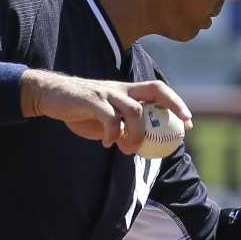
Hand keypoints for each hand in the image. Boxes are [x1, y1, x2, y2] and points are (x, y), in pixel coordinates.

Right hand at [21, 71, 192, 154]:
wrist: (52, 97)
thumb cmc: (81, 110)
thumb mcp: (106, 120)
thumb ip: (123, 128)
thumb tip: (140, 145)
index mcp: (127, 91)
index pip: (158, 91)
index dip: (176, 104)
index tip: (188, 123)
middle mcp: (121, 89)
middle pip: (154, 90)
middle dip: (173, 106)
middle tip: (181, 127)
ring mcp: (107, 93)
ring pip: (135, 110)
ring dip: (136, 134)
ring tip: (128, 150)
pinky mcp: (91, 100)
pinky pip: (109, 118)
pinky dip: (112, 134)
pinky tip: (106, 143)